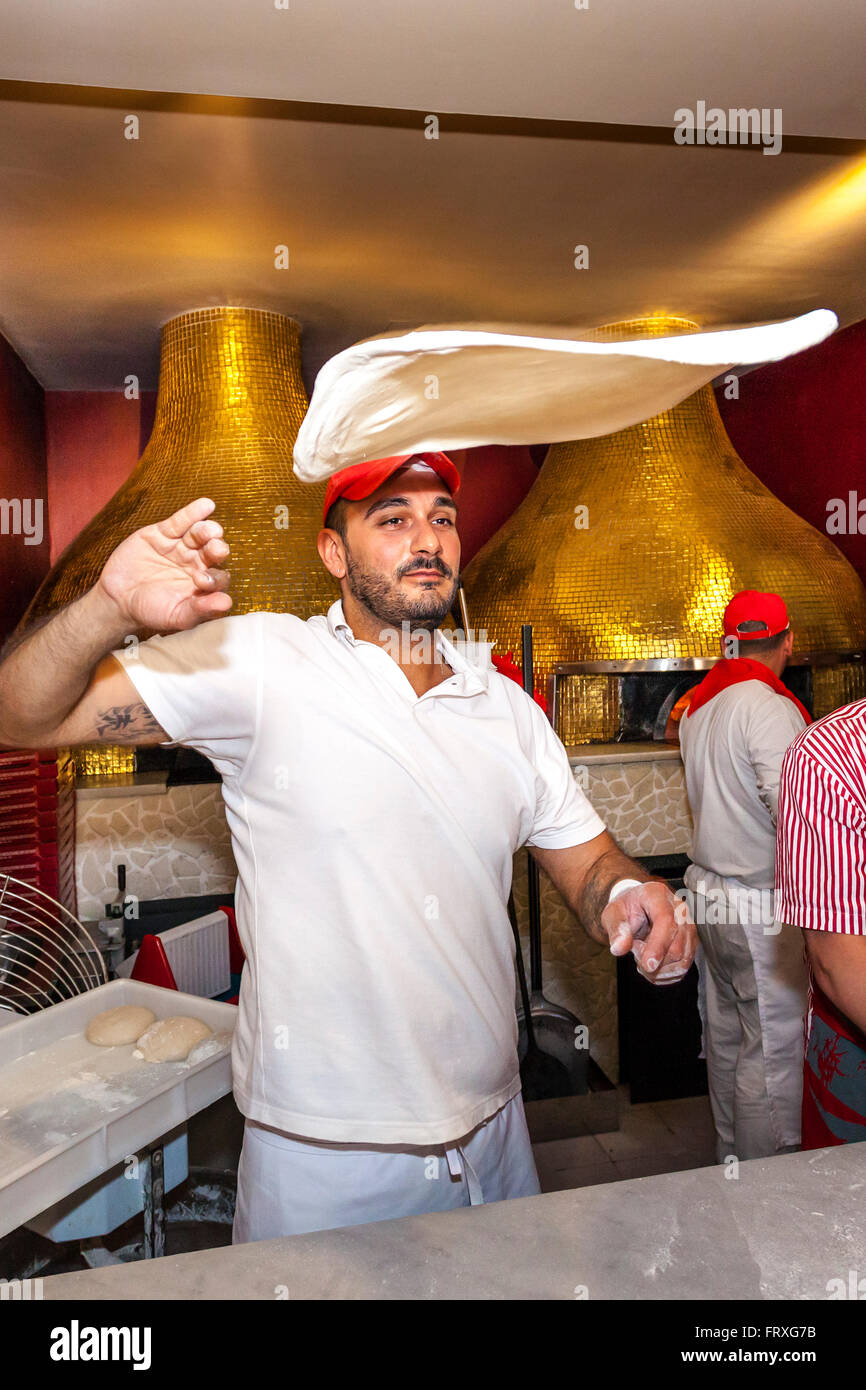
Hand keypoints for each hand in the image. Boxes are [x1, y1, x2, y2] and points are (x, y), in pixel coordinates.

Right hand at [95, 498, 231, 631]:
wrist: (118, 599)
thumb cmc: (151, 611)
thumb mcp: (177, 616)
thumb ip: (201, 609)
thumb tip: (226, 603)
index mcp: (204, 583)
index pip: (219, 577)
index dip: (215, 578)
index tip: (201, 581)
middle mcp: (196, 563)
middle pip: (213, 551)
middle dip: (217, 548)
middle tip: (216, 548)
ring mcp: (180, 547)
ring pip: (199, 535)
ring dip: (207, 530)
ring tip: (210, 531)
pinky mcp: (163, 533)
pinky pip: (180, 522)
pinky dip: (192, 513)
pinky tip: (206, 505)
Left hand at [602, 881, 695, 984]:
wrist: (637, 907)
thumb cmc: (626, 908)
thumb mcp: (612, 913)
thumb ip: (616, 929)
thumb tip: (619, 948)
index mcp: (658, 895)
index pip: (666, 921)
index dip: (658, 945)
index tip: (648, 965)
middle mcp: (679, 909)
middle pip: (677, 946)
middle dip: (653, 960)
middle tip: (635, 950)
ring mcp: (689, 927)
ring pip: (682, 961)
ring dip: (659, 970)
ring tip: (642, 957)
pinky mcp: (691, 942)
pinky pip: (683, 967)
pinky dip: (665, 974)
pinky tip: (653, 965)